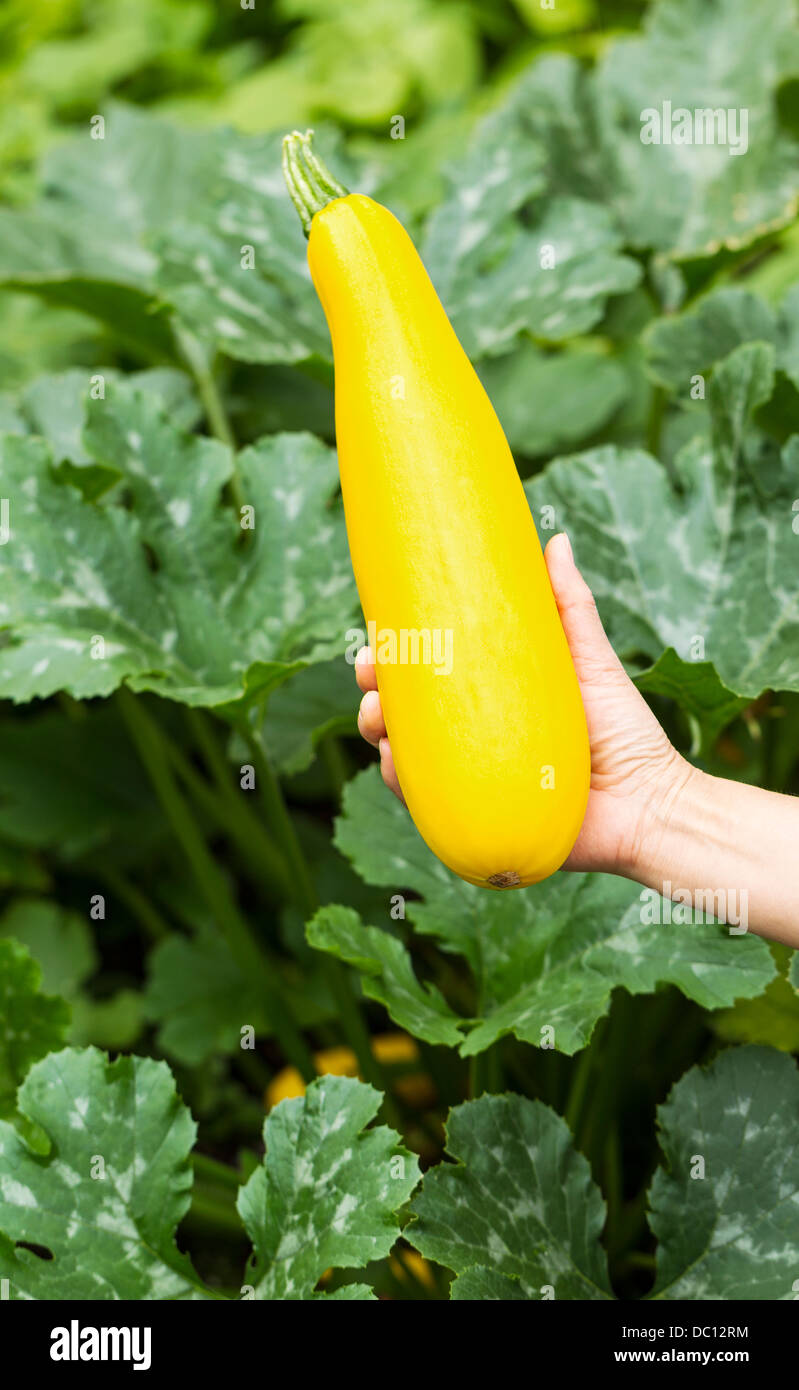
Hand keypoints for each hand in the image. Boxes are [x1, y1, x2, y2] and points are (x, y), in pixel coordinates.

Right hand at [355, 532, 692, 876]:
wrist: (649, 805)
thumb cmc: (626, 733)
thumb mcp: (590, 659)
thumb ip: (570, 604)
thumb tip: (555, 539)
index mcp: (494, 702)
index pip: (433, 676)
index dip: (398, 657)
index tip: (379, 636)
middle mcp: (476, 741)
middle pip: (407, 714)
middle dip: (375, 691)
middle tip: (369, 674)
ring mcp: (472, 780)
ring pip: (405, 756)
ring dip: (378, 732)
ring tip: (377, 717)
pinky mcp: (477, 818)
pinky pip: (426, 803)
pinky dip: (400, 782)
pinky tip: (391, 761)